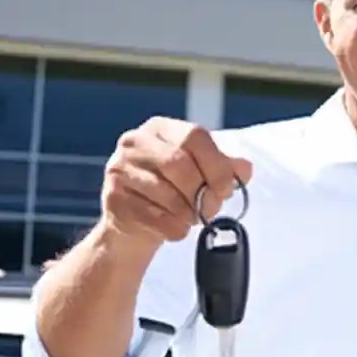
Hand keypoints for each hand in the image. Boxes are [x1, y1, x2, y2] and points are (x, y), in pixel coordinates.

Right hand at [101, 116, 252, 246]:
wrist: (139, 223)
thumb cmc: (178, 192)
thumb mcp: (205, 175)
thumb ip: (227, 168)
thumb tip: (244, 168)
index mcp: (162, 129)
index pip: (195, 136)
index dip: (217, 165)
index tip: (227, 189)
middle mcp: (135, 142)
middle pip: (178, 164)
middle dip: (201, 192)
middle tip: (209, 209)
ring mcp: (118, 169)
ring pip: (165, 193)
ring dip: (187, 213)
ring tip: (190, 217)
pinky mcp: (112, 199)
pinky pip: (152, 217)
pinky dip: (173, 228)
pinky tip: (174, 227)